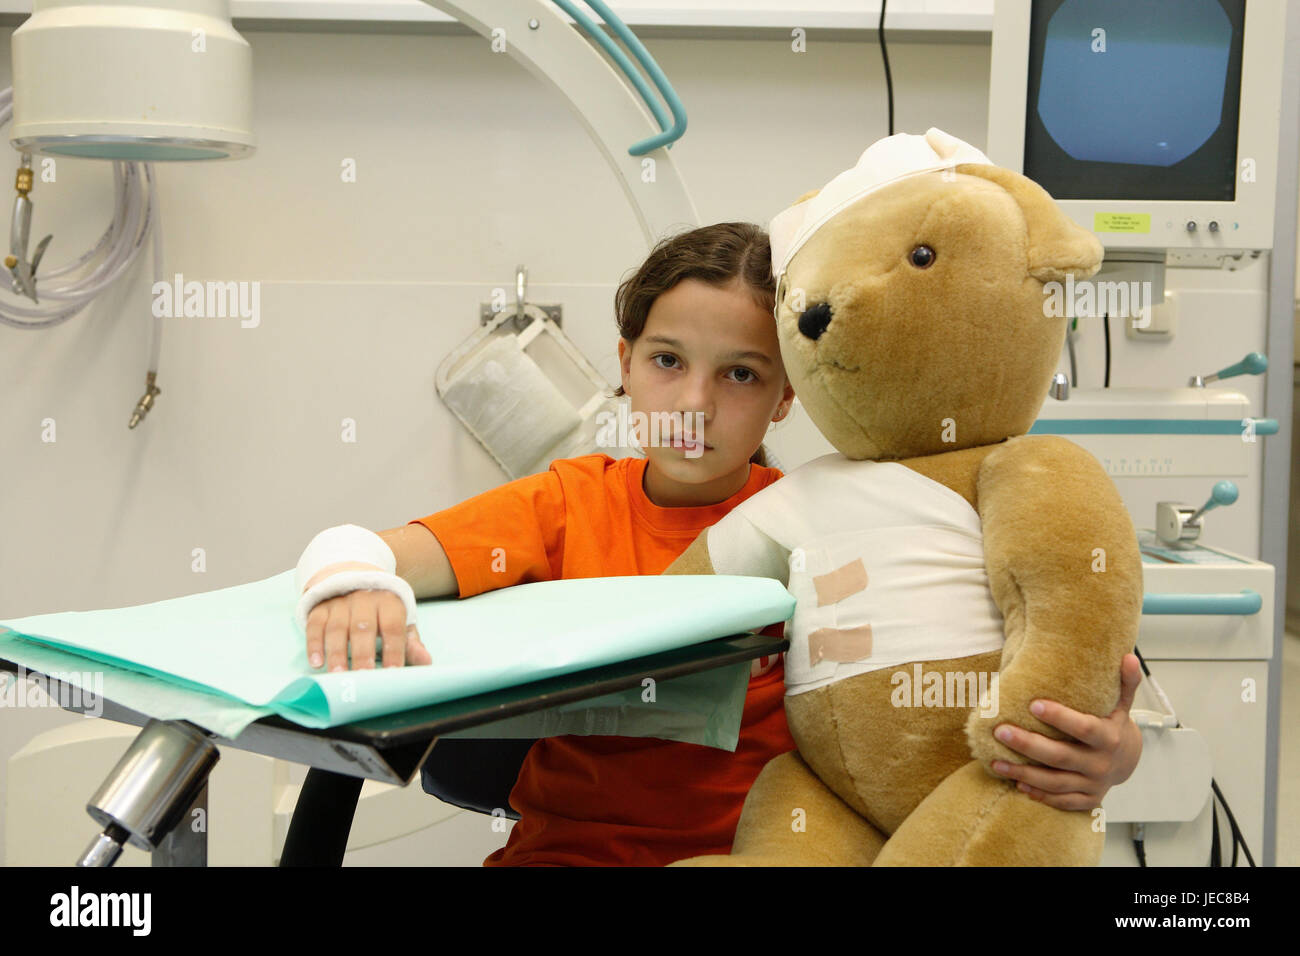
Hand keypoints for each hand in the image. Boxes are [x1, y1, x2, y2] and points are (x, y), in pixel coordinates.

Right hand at [303, 563, 431, 670]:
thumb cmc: (380, 613)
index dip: (394, 649)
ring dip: (336, 652)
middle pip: (363, 627)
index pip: (393, 626)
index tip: (392, 672)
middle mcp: (364, 599)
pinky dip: (314, 645)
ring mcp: (339, 602)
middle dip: (363, 653)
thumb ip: (411, 643)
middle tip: (362, 676)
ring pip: (337, 627)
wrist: (352, 581)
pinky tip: (317, 663)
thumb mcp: (399, 622)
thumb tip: (426, 661)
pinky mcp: (319, 608)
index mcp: (389, 602)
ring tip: (338, 675)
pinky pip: (315, 625)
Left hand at [988, 652, 1142, 810]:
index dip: (1059, 717)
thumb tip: (1128, 658)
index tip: (1033, 704)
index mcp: (1108, 737)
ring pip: (1055, 782)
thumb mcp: (1121, 704)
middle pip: (1060, 756)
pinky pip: (1060, 800)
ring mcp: (1093, 784)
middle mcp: (1100, 764)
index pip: (1083, 728)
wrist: (1127, 761)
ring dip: (1023, 773)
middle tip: (1000, 731)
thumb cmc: (1114, 725)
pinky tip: (1016, 783)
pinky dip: (1039, 795)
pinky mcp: (1086, 800)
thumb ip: (1124, 682)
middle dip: (1028, 745)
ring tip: (996, 761)